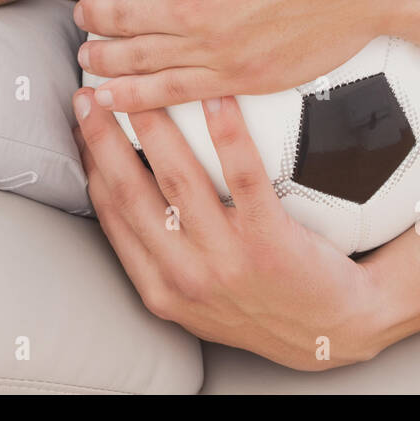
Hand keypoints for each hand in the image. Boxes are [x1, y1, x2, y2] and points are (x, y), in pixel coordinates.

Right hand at [71, 85, 385, 370]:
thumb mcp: (201, 297)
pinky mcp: (269, 243)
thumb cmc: (269, 302)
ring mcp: (226, 261)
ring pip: (178, 179)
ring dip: (153, 126)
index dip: (91, 163)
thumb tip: (141, 190)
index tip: (82, 124)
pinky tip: (218, 97)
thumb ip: (170, 252)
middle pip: (130, 192)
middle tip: (90, 93)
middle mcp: (184, 275)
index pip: (112, 213)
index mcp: (160, 286)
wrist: (336, 333)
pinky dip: (227, 134)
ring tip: (143, 86)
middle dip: (103, 138)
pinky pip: (244, 177)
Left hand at [75, 0, 387, 112]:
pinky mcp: (238, 79)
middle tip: (84, 19)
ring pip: (134, 62)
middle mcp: (189, 8)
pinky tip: (109, 101)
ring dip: (101, 62)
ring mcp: (213, 49)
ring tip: (88, 60)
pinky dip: (132, 100)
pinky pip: (170, 95)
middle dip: (92, 19)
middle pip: (115, 20)